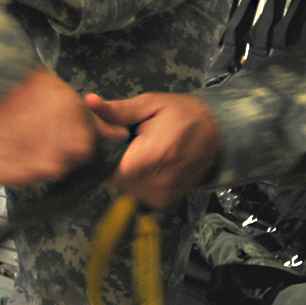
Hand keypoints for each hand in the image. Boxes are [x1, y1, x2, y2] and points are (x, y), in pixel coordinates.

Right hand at [0, 69, 121, 187]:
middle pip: (56, 167)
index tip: (56, 130)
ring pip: (31, 173)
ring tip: (16, 133)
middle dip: (48, 152)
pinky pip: (4, 175)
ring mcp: (24, 173)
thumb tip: (119, 134)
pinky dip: (3, 163)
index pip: (80, 156)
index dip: (69, 141)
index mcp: (77, 148)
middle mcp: (52, 165)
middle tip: (35, 130)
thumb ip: (97, 122)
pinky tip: (1, 141)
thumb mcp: (71, 100)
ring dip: (26, 159)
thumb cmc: (28, 85)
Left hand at [84, 91, 220, 208]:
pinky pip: (136, 194)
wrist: (216, 135)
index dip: (105, 156)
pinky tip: (146, 166)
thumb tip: (89, 103)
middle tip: (128, 144)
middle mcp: (161, 180)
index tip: (110, 142)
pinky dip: (136, 181)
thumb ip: (119, 110)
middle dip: (115, 162)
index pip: (113, 169)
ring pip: (124, 189)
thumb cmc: (182, 114)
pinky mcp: (164, 201)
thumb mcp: (152, 103)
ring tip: (139, 153)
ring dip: (125, 173)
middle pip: (116, 180)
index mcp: (157, 153)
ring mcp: (163, 195)